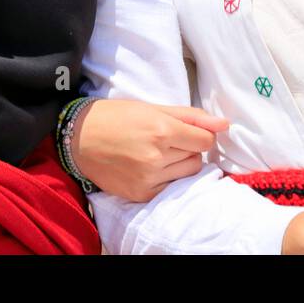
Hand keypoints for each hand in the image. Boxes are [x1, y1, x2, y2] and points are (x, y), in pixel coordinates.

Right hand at [70, 99, 228, 201]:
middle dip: (189, 147)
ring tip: (160, 153)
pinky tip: (151, 167)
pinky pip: (171, 187)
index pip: (205, 140)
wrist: (79, 138)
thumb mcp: (154, 108)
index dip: (202, 134)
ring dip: (180, 163)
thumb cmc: (117, 117)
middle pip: (197, 157)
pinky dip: (168, 178)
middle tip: (168, 139)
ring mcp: (148, 178)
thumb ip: (192, 116)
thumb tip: (224, 124)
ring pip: (188, 173)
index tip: (190, 131)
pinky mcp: (140, 194)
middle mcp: (156, 157)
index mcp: (162, 130)